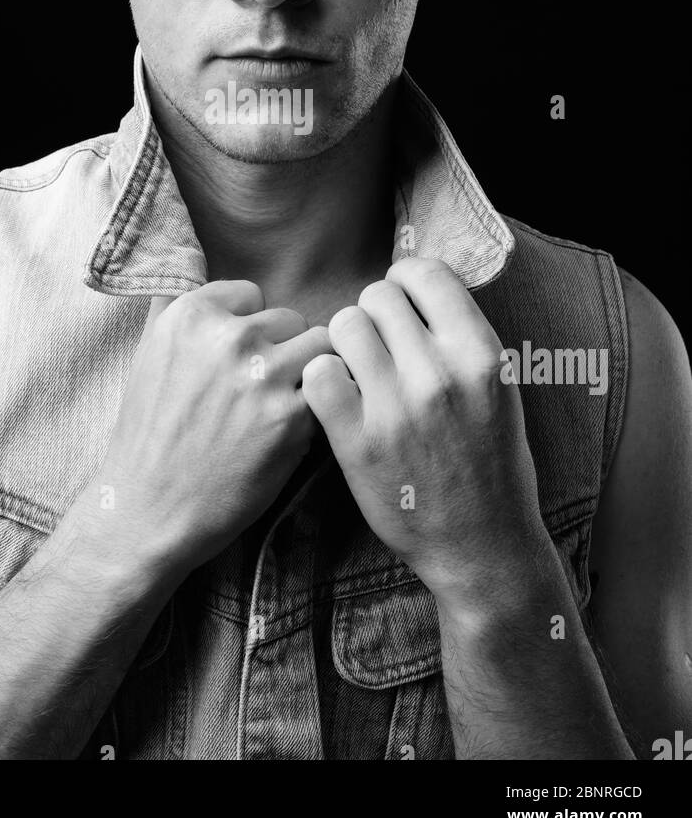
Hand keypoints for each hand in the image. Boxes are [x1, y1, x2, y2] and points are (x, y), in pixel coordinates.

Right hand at [87, 280, 330, 575]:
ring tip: (281, 408)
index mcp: (191, 313)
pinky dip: (318, 408)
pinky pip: (329, 388)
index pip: (252, 295)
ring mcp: (262, 374)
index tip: (234, 364)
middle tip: (258, 394)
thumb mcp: (149, 355)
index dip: (249, 331)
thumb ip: (178, 308)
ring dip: (307, 374)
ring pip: (319, 345)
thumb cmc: (150, 435)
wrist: (148, 511)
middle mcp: (227, 335)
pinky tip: (291, 433)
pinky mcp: (291, 416)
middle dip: (281, 351)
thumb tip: (202, 267)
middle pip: (289, 319)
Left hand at [301, 258, 544, 606]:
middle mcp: (440, 375)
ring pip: (343, 325)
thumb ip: (461, 336)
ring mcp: (395, 409)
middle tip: (378, 345)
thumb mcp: (499, 388)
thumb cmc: (490, 461)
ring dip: (345, 343)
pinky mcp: (356, 442)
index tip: (401, 301)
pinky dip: (323, 378)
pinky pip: (319, 373)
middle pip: (377, 295)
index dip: (405, 281)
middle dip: (373, 314)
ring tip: (358, 370)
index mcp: (481, 355)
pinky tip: (339, 396)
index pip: (425, 274)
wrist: (481, 544)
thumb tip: (415, 283)